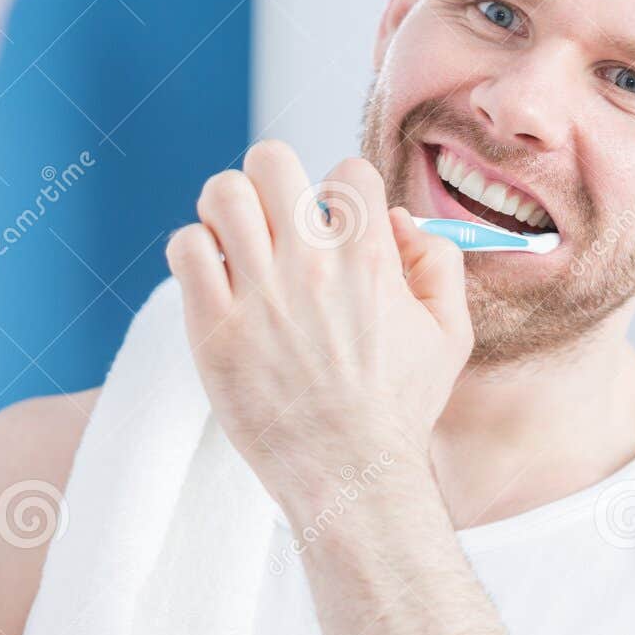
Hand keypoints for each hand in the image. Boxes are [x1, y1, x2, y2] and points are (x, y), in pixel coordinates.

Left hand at [164, 140, 471, 512]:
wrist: (349, 475)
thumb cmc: (398, 409)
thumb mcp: (449, 334)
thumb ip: (438, 262)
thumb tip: (400, 219)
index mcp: (371, 259)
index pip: (345, 170)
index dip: (338, 193)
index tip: (331, 230)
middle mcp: (313, 266)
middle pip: (271, 159)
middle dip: (271, 181)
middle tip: (269, 219)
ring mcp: (259, 294)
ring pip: (222, 194)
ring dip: (225, 208)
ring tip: (232, 241)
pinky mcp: (214, 327)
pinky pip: (185, 248)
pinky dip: (194, 251)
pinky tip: (211, 278)